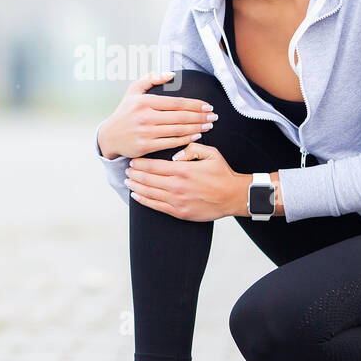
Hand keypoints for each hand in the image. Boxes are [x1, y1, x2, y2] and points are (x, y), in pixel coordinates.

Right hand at [97, 71, 216, 158]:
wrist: (109, 137)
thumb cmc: (125, 112)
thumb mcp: (133, 91)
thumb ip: (151, 78)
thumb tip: (171, 74)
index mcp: (144, 101)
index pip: (176, 102)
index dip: (195, 104)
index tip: (208, 106)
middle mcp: (145, 116)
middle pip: (180, 117)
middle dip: (200, 117)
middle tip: (214, 117)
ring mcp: (145, 132)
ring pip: (178, 130)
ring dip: (197, 128)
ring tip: (208, 126)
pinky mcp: (145, 147)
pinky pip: (171, 143)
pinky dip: (186, 139)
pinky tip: (196, 136)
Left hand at [124, 141, 243, 221]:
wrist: (233, 196)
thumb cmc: (222, 174)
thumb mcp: (211, 153)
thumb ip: (191, 148)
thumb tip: (174, 154)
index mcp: (183, 170)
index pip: (154, 166)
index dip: (140, 163)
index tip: (133, 161)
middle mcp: (177, 186)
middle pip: (147, 179)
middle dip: (134, 174)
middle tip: (127, 170)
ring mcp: (177, 200)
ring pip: (149, 193)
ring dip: (136, 186)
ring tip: (128, 181)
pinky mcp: (179, 212)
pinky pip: (156, 206)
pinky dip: (143, 200)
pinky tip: (136, 196)